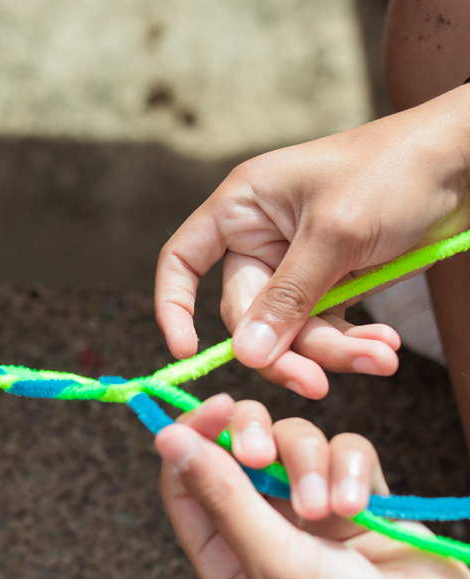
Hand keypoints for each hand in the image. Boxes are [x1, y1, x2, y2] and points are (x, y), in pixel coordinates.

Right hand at [154, 86, 469, 397]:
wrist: (466, 159)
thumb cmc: (395, 171)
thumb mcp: (336, 233)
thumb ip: (288, 297)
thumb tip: (246, 355)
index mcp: (242, 207)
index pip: (182, 260)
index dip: (173, 305)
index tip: (186, 351)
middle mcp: (260, 238)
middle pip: (247, 313)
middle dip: (288, 347)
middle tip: (318, 384)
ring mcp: (296, 264)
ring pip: (290, 330)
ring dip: (332, 352)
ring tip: (380, 359)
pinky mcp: (332, 283)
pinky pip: (325, 328)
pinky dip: (353, 343)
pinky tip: (384, 348)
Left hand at [155, 395, 469, 578]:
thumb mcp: (272, 564)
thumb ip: (222, 496)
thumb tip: (166, 441)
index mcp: (224, 556)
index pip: (188, 480)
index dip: (194, 437)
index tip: (217, 408)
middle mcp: (263, 532)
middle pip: (242, 451)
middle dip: (257, 439)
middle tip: (267, 454)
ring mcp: (314, 516)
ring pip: (296, 445)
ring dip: (313, 464)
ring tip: (332, 510)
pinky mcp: (363, 502)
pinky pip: (348, 454)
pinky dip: (353, 468)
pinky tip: (362, 504)